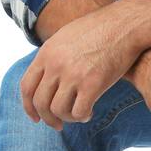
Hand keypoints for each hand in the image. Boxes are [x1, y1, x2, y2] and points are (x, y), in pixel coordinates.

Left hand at [20, 3, 141, 129]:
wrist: (124, 25)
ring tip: (77, 115)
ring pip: (58, 110)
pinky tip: (89, 112)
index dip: (28, 106)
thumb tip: (46, 78)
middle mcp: (56, 64)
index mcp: (46, 53)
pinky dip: (82, 116)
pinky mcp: (92, 83)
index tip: (35, 117)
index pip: (26, 86)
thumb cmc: (98, 29)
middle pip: (40, 102)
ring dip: (67, 118)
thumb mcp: (65, 36)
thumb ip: (52, 56)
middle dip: (48, 119)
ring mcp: (73, 74)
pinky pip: (79, 112)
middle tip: (58, 125)